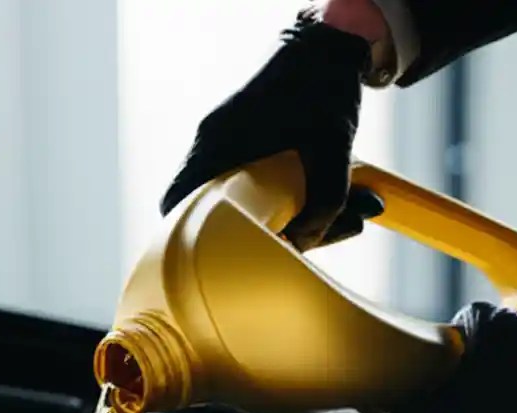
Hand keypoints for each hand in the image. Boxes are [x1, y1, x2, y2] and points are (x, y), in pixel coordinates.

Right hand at [161, 13, 375, 250]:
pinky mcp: (246, 145)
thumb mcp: (333, 151)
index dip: (189, 239)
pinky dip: (289, 200)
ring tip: (338, 219)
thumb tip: (304, 243)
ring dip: (289, 217)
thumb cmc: (324, 90)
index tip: (218, 262)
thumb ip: (324, 204)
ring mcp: (228, 145)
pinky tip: (328, 202)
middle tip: (303, 243)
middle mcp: (214, 145)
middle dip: (262, 234)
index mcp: (217, 143)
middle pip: (217, 211)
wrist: (329, 47)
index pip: (178, 202)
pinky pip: (257, 185)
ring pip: (244, 201)